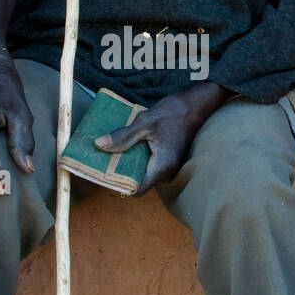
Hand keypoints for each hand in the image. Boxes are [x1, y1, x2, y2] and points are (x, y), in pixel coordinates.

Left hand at [93, 82, 230, 196]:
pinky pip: (148, 165)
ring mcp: (168, 167)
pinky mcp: (168, 160)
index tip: (104, 171)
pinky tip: (127, 146)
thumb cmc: (173, 113)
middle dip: (120, 172)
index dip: (119, 183)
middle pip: (138, 182)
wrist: (195, 105)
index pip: (136, 189)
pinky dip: (137, 158)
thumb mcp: (144, 123)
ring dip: (128, 164)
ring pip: (142, 173)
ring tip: (113, 151)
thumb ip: (122, 137)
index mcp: (161, 168)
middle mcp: (166, 172)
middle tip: (103, 159)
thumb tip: (99, 145)